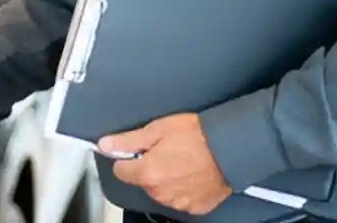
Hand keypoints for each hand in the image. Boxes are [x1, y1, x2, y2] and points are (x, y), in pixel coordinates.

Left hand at [100, 113, 231, 214]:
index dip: (127, 158)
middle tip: (166, 150)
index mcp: (147, 173)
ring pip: (160, 190)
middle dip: (149, 167)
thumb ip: (127, 140)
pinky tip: (192, 173)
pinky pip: (180, 198)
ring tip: (182, 160)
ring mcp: (178, 202)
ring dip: (165, 179)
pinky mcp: (195, 207)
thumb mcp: (157, 129)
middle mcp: (160, 192)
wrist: (230, 148)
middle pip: (142, 181)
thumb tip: (105, 144)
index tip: (138, 150)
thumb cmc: (197, 135)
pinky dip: (182, 188)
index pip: (120, 170)